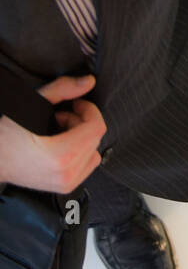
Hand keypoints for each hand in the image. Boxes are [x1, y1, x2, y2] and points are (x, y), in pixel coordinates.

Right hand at [0, 74, 105, 193]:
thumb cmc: (7, 137)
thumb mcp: (31, 106)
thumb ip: (62, 89)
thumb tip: (88, 82)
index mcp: (62, 155)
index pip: (96, 127)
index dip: (89, 110)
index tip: (76, 104)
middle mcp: (67, 172)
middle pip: (95, 138)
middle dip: (81, 122)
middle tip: (59, 118)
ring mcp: (67, 182)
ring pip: (94, 150)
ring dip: (81, 137)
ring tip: (58, 132)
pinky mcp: (66, 186)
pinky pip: (88, 164)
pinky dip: (81, 151)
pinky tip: (61, 145)